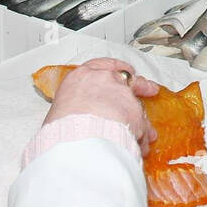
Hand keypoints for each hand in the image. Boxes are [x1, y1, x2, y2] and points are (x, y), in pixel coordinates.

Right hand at [42, 58, 158, 156]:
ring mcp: (123, 95)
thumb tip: (70, 121)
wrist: (79, 138)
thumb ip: (72, 110)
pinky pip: (143, 123)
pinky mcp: (136, 112)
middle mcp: (105, 81)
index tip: (124, 69)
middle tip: (148, 88)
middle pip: (126, 79)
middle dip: (139, 85)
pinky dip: (144, 132)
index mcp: (82, 77)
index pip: (101, 65)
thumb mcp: (58, 112)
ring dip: (140, 116)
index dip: (115, 67)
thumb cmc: (63, 127)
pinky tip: (144, 142)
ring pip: (137, 103)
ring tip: (145, 132)